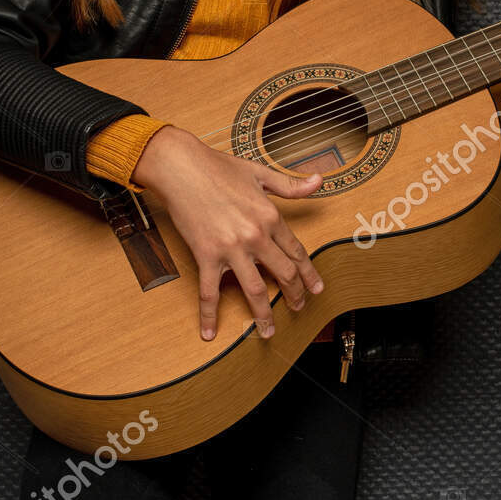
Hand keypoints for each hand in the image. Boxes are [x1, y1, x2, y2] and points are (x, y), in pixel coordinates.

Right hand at [132, 126, 324, 340]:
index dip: (309, 274)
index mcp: (270, 217)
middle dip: (295, 295)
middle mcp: (255, 236)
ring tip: (268, 331)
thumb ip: (291, 185)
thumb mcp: (260, 172)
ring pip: (255, 290)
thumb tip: (320, 180)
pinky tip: (209, 333)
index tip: (316, 288)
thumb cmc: (218, 167)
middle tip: (299, 308)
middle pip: (283, 274)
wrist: (181, 167)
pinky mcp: (206, 256)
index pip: (296, 253)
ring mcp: (231, 249)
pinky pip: (209, 292)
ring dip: (264, 314)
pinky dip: (209, 315)